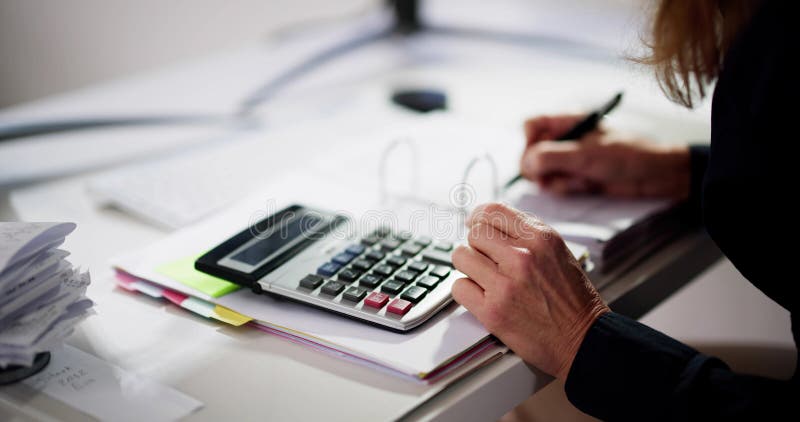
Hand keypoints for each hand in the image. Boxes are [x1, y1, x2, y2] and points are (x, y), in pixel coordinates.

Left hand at [451, 202, 609, 378]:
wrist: (583, 339)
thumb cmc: (573, 300)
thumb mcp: (558, 252)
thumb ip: (526, 234)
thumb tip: (490, 222)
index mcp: (540, 238)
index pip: (493, 210)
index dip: (477, 216)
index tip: (473, 223)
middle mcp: (522, 257)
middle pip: (474, 233)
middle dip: (477, 245)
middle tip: (486, 259)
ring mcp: (505, 284)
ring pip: (461, 257)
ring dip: (469, 267)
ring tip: (484, 277)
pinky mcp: (492, 311)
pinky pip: (459, 287)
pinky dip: (467, 291)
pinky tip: (483, 295)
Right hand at [520, 114, 690, 197]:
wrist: (655, 176)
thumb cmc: (625, 156)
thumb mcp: (585, 155)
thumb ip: (551, 157)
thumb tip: (526, 163)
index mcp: (566, 121)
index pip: (531, 126)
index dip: (528, 142)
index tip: (537, 157)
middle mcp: (563, 138)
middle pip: (531, 152)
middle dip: (541, 168)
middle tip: (555, 175)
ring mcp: (568, 158)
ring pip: (542, 172)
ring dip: (557, 180)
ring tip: (580, 179)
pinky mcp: (575, 176)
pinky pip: (556, 184)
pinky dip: (568, 188)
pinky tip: (587, 185)